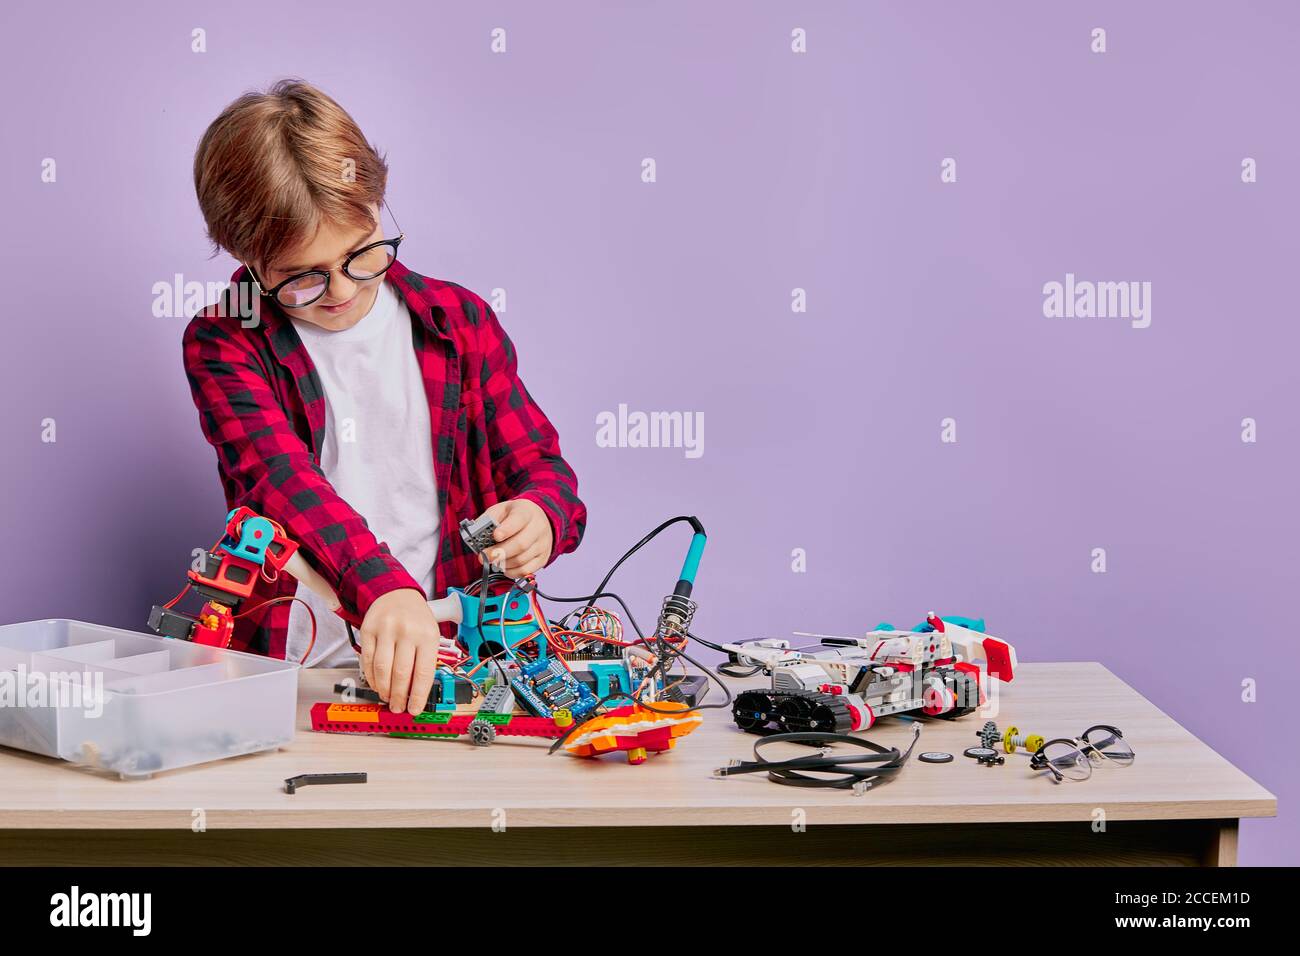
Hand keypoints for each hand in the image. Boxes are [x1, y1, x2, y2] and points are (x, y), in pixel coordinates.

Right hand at [358, 588, 441, 714]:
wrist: (395, 593)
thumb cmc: (416, 618)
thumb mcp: (430, 634)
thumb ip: (425, 660)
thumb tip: (418, 693)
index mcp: (427, 635)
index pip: (423, 672)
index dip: (418, 695)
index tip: (414, 709)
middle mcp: (406, 631)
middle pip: (401, 673)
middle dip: (399, 696)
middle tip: (398, 707)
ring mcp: (386, 630)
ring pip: (382, 669)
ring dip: (384, 689)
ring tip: (387, 697)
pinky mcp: (368, 630)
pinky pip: (368, 660)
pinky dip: (372, 677)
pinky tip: (376, 684)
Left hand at [481, 498, 552, 577]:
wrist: (540, 520)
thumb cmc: (516, 516)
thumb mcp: (502, 510)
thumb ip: (488, 519)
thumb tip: (474, 532)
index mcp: (526, 512)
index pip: (519, 519)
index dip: (507, 529)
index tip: (495, 536)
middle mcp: (538, 528)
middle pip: (520, 544)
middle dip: (499, 553)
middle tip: (484, 557)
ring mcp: (542, 545)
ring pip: (521, 560)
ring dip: (503, 563)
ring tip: (493, 560)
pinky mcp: (542, 559)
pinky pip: (525, 571)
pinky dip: (511, 572)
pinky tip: (504, 566)